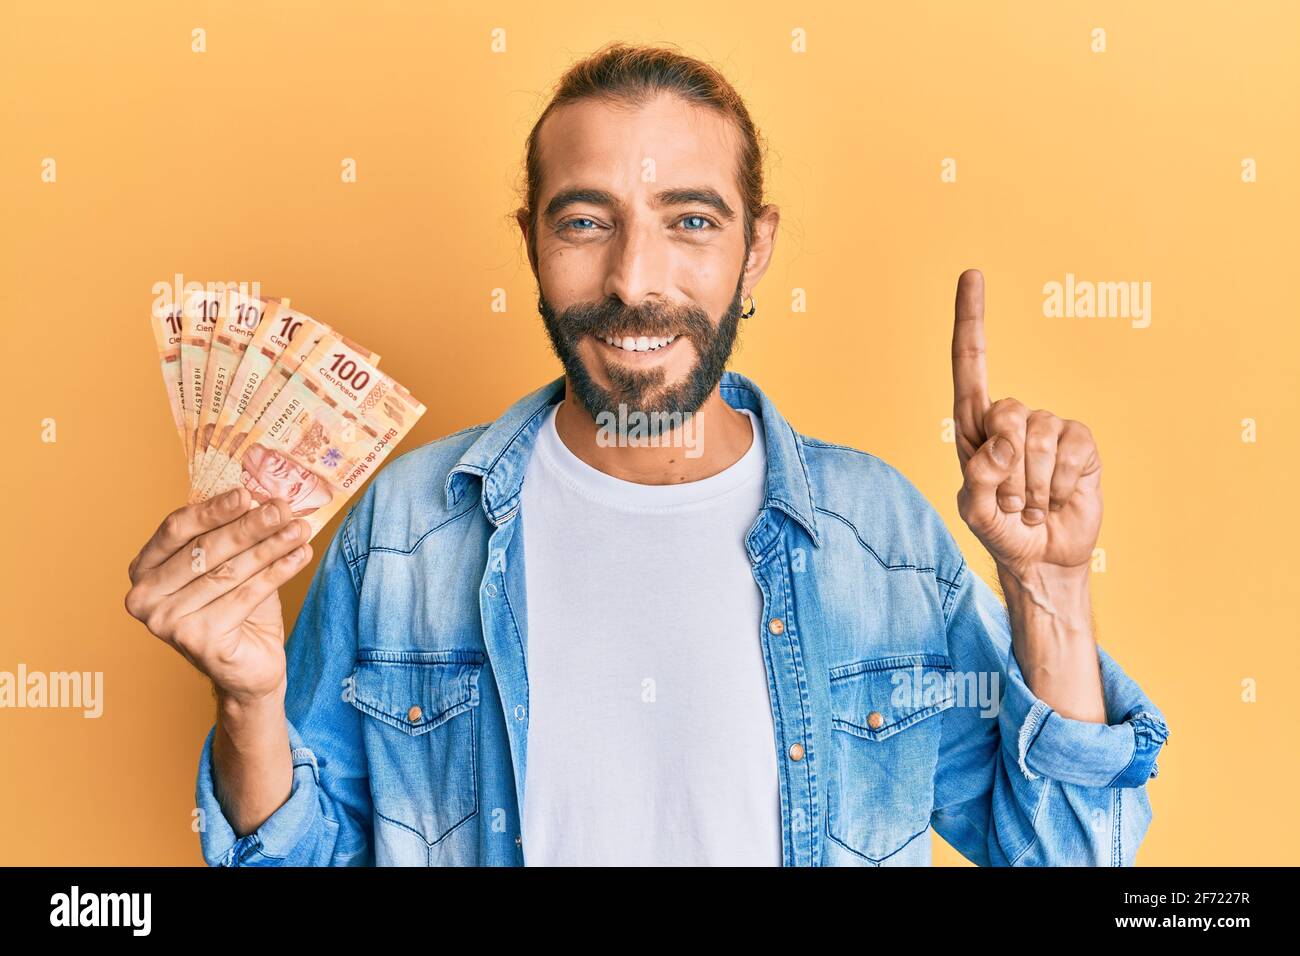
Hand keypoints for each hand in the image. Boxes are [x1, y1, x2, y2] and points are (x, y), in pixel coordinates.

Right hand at [124, 488, 313, 706]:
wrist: (249, 668)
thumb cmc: (237, 610)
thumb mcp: (231, 564)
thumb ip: (234, 534)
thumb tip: (262, 497)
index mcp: (144, 569)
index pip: (176, 529)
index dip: (212, 510)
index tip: (247, 493)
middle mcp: (145, 597)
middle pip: (205, 550)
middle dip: (250, 526)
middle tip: (283, 508)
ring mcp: (167, 622)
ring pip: (228, 572)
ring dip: (270, 547)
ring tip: (299, 529)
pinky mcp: (197, 640)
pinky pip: (245, 596)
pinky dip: (277, 573)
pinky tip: (300, 555)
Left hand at [950, 269, 1102, 576]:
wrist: (1043, 559)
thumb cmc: (1001, 531)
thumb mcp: (975, 511)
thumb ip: (978, 479)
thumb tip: (1003, 440)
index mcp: (974, 426)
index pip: (969, 364)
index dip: (970, 320)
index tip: (972, 274)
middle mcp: (1011, 419)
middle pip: (1006, 412)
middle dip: (1006, 468)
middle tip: (1009, 501)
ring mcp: (1048, 429)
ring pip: (1039, 438)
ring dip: (1033, 485)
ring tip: (1031, 506)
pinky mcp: (1081, 444)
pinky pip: (1072, 450)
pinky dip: (1061, 484)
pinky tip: (1058, 498)